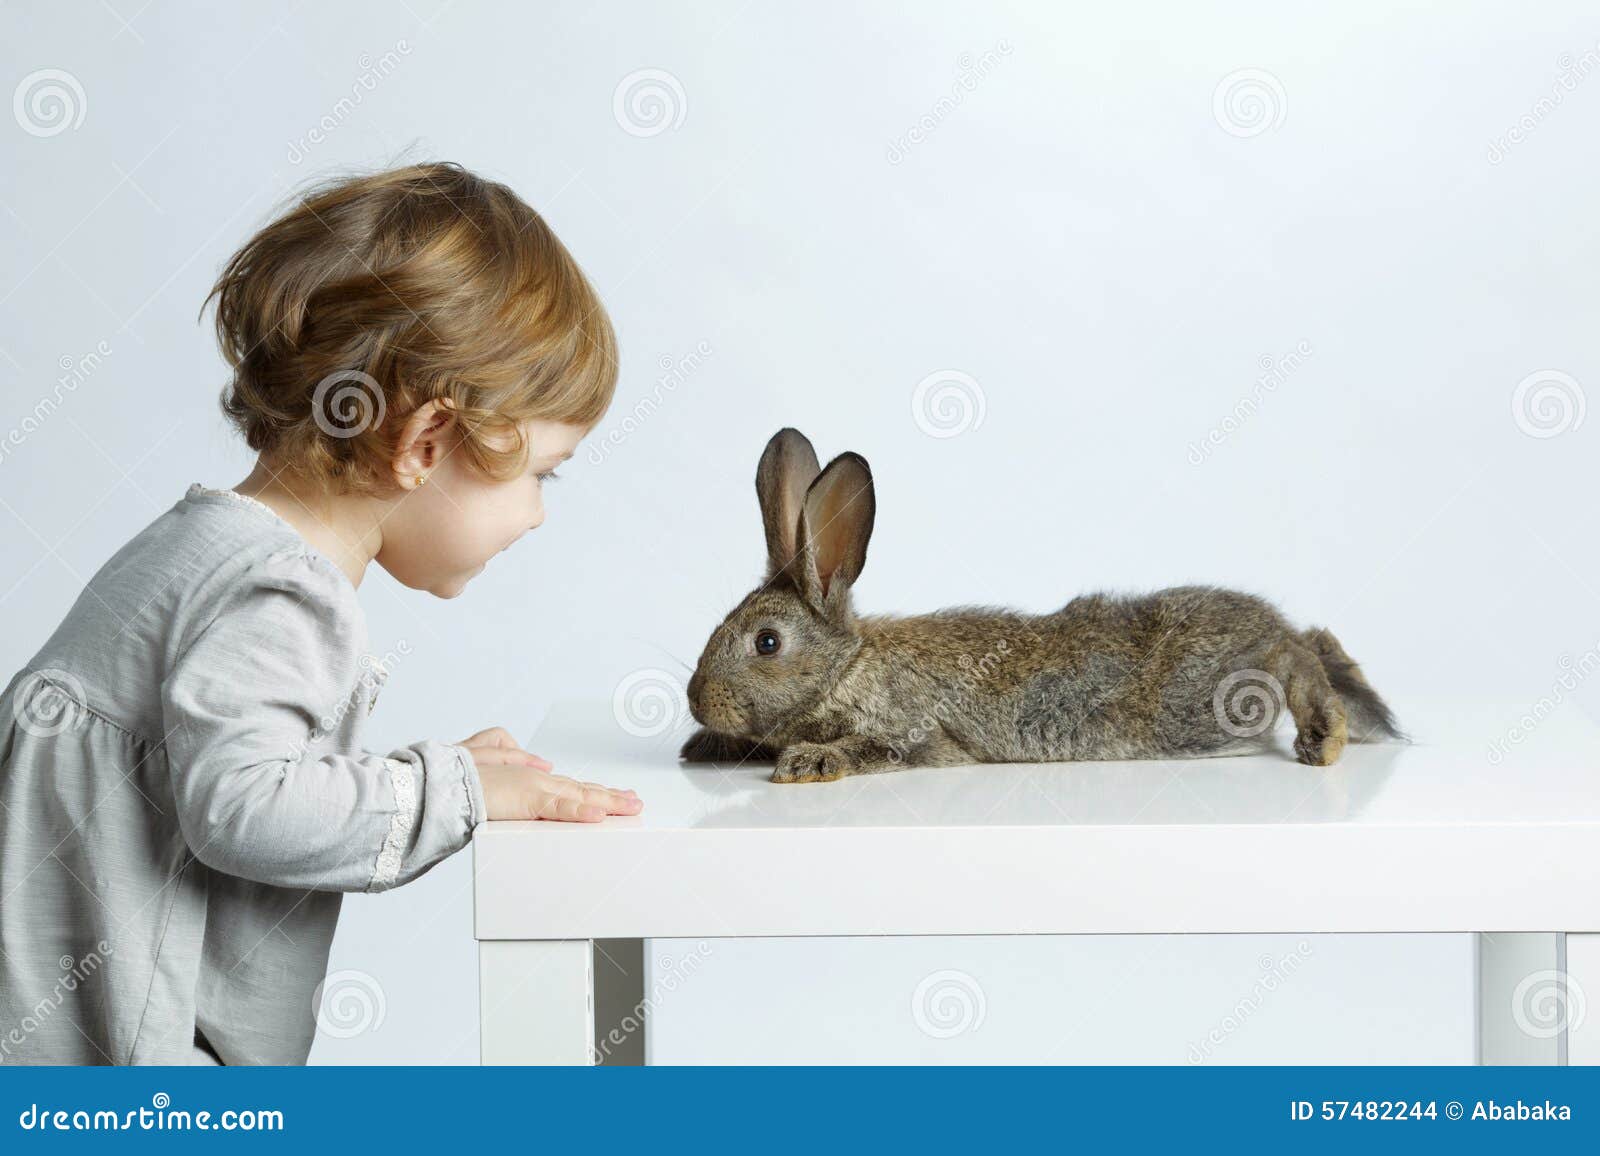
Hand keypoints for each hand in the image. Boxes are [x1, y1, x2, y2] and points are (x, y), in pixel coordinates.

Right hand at [460, 726, 641, 822]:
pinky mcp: (527, 799)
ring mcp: (535, 788)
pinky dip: (581, 812)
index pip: (569, 786)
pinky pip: (560, 808)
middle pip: (582, 790)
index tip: (614, 795)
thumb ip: (514, 757)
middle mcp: (537, 779)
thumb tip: (544, 762)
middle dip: (612, 797)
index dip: (593, 791)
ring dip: (609, 803)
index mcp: (529, 777)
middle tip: (635, 802)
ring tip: (632, 807)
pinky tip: (600, 815)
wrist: (440, 783)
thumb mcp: (487, 759)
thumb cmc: (458, 777)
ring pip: (580, 797)